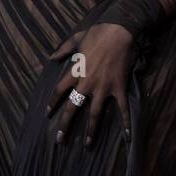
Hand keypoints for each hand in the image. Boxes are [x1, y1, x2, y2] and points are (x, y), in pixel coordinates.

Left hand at [46, 22, 135, 148]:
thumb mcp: (76, 39)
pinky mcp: (119, 87)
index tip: (47, 113)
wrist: (119, 31)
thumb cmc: (98, 33)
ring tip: (88, 145)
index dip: (52, 102)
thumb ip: (63, 49)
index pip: (59, 90)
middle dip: (65, 124)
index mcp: (76, 71)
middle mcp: (87, 83)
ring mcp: (104, 87)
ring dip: (91, 130)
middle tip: (60, 139)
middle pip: (73, 107)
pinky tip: (128, 136)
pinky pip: (122, 108)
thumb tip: (51, 57)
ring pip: (95, 113)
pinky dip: (126, 122)